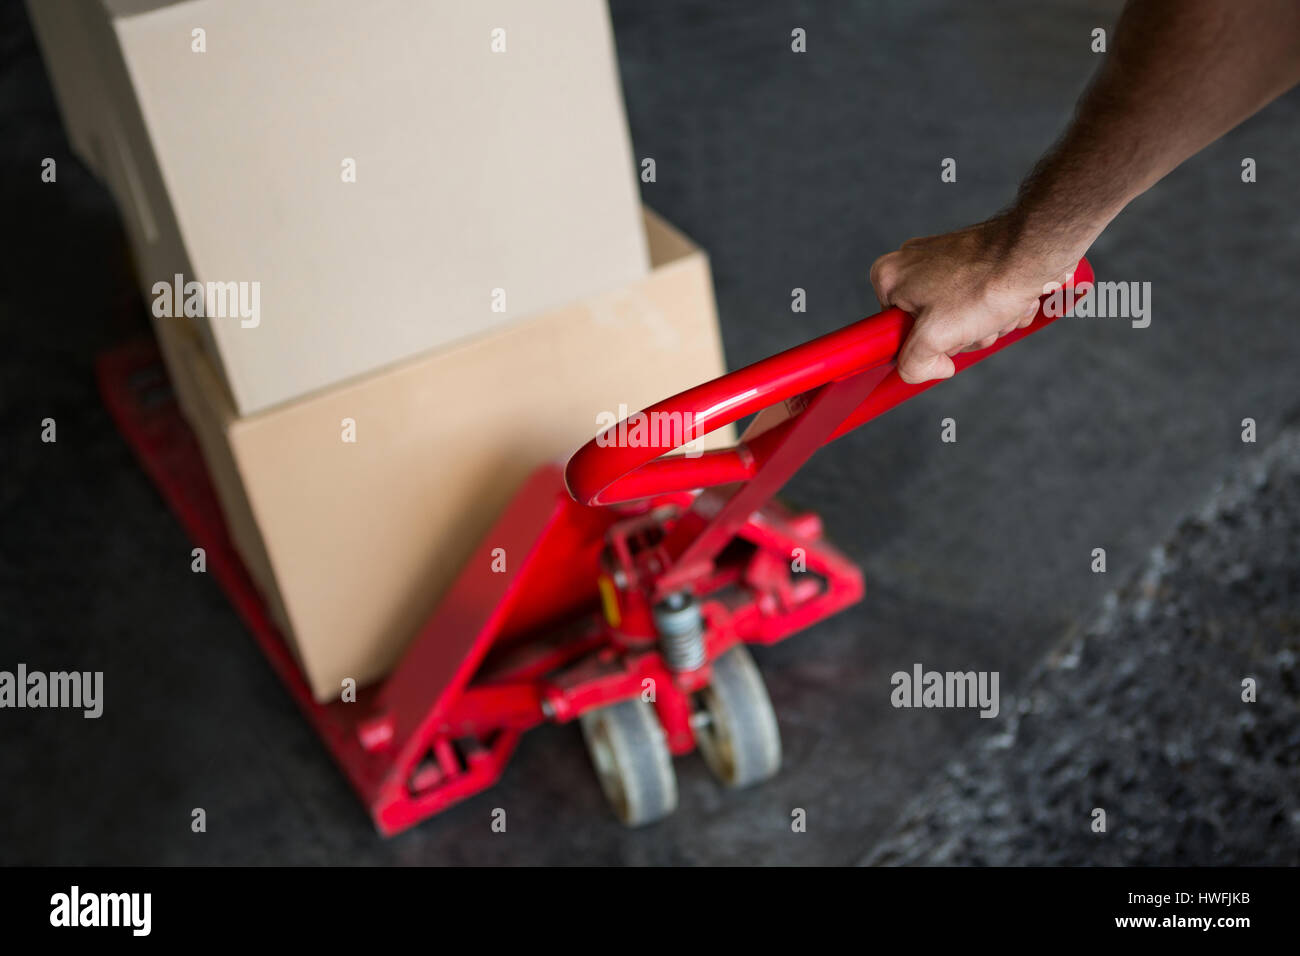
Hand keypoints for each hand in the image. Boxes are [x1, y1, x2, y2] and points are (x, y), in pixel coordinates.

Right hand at [869, 218, 1076, 383]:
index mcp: (888, 278)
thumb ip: (914, 364)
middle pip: (929, 326)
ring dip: (986, 324)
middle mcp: (910, 263)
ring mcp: (943, 260)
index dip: (924, 345)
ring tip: (999, 309)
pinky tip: (1010, 300)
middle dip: (963, 334)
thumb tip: (927, 369)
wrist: (1034, 252)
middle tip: (978, 321)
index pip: (894, 333)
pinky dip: (998, 308)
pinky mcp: (972, 259)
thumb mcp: (935, 336)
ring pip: (959, 316)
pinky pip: (978, 300)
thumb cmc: (986, 285)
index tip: (947, 336)